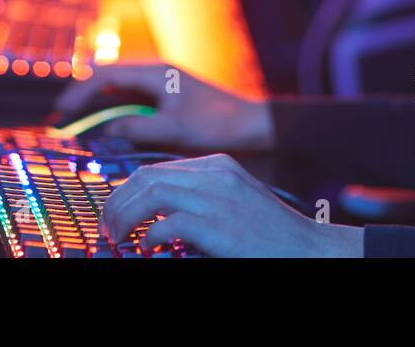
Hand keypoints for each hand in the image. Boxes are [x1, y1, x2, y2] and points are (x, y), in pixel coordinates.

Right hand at [54, 63, 274, 150]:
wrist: (250, 124)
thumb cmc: (216, 124)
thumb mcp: (174, 129)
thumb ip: (137, 128)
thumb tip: (106, 130)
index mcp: (155, 72)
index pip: (105, 74)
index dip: (80, 91)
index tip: (63, 111)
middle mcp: (154, 74)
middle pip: (107, 79)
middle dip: (82, 98)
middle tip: (61, 119)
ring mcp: (159, 86)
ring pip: (117, 92)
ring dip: (96, 106)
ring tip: (74, 125)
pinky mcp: (164, 99)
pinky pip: (130, 102)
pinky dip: (113, 113)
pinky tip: (104, 129)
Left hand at [102, 153, 363, 256]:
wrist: (308, 249)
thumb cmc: (270, 234)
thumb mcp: (233, 202)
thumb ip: (200, 197)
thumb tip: (155, 214)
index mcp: (217, 165)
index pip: (157, 168)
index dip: (128, 190)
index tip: (115, 211)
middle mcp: (214, 174)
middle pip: (146, 176)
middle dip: (117, 201)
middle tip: (107, 227)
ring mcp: (215, 196)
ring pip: (149, 194)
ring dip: (124, 217)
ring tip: (117, 238)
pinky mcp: (216, 224)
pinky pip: (167, 223)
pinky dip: (150, 236)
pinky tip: (147, 248)